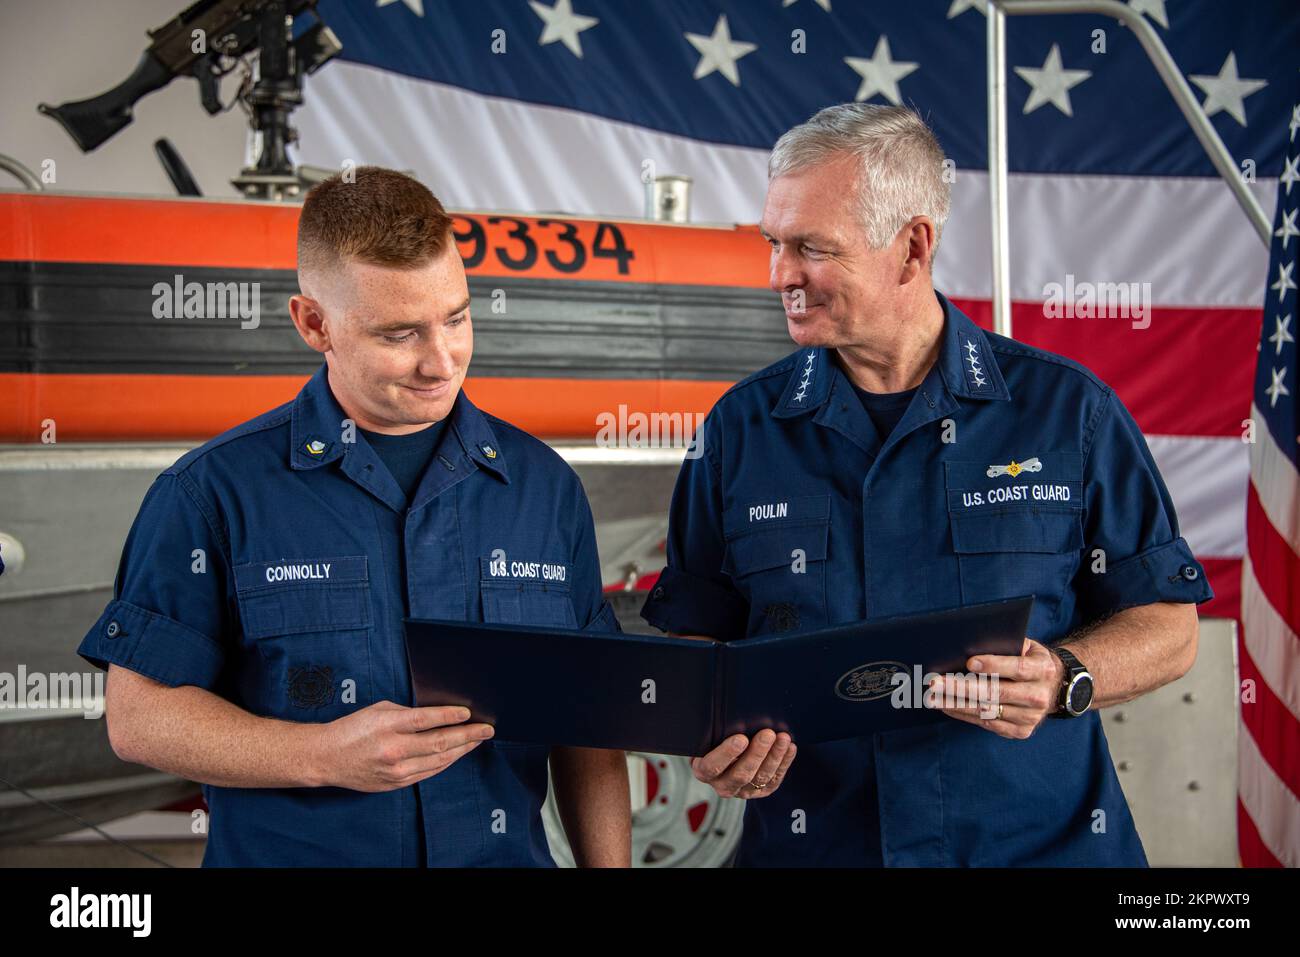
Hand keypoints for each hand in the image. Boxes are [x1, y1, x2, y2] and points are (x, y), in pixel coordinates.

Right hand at [313, 700, 493, 791]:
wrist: (327, 758)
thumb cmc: (353, 729)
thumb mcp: (379, 710)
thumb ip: (407, 713)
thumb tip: (437, 715)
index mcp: (388, 726)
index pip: (426, 719)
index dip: (450, 716)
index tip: (468, 713)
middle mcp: (393, 749)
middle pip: (439, 742)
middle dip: (467, 735)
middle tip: (487, 729)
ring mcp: (396, 769)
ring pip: (438, 760)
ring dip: (462, 749)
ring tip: (477, 740)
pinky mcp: (396, 783)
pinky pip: (429, 772)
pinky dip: (446, 762)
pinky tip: (457, 753)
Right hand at [690, 729, 795, 798]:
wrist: (724, 755)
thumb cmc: (714, 740)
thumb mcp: (707, 737)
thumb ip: (714, 732)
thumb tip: (729, 718)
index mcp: (704, 771)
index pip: (713, 766)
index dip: (727, 753)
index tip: (741, 739)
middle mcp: (722, 785)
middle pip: (741, 774)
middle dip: (757, 753)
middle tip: (768, 734)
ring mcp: (743, 791)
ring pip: (760, 777)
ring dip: (774, 756)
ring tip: (783, 738)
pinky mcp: (760, 791)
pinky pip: (774, 779)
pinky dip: (784, 763)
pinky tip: (790, 748)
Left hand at [932, 638, 1063, 739]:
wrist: (1053, 687)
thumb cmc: (1030, 661)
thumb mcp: (1026, 647)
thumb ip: (1005, 645)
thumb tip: (969, 644)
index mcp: (1043, 670)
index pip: (1017, 668)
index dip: (994, 665)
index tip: (969, 663)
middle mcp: (1039, 696)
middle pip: (996, 692)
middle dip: (961, 688)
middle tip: (934, 682)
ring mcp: (1030, 717)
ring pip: (987, 710)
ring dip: (956, 704)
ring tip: (932, 697)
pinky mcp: (1020, 731)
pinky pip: (987, 724)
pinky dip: (964, 714)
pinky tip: (946, 706)